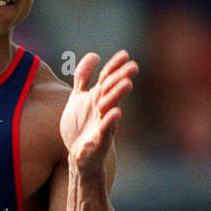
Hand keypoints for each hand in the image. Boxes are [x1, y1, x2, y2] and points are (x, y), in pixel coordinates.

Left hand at [59, 49, 137, 176]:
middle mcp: (102, 107)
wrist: (77, 156)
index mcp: (97, 96)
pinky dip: (110, 121)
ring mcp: (102, 123)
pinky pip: (105, 129)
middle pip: (111, 89)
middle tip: (133, 67)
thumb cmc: (80, 126)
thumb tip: (95, 55)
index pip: (107, 77)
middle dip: (121, 78)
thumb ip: (83, 77)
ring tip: (127, 84)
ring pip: (110, 106)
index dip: (114, 66)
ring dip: (118, 95)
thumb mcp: (78, 98)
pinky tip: (116, 112)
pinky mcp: (99, 139)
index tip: (125, 54)